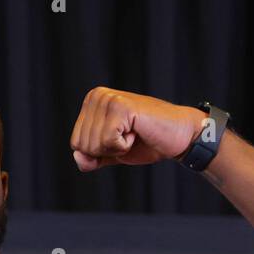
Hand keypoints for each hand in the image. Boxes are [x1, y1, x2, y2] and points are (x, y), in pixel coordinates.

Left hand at [70, 88, 204, 170]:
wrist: (178, 136)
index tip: (120, 138)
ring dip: (116, 148)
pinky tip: (137, 131)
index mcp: (91, 102)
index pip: (76, 144)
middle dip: (107, 150)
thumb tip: (78, 156)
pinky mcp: (121, 107)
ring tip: (134, 132)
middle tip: (129, 136)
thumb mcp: (111, 153)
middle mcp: (97, 96)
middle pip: (82, 145)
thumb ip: (91, 158)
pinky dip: (124, 145)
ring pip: (94, 145)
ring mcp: (108, 99)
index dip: (98, 152)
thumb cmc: (146, 142)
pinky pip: (108, 142)